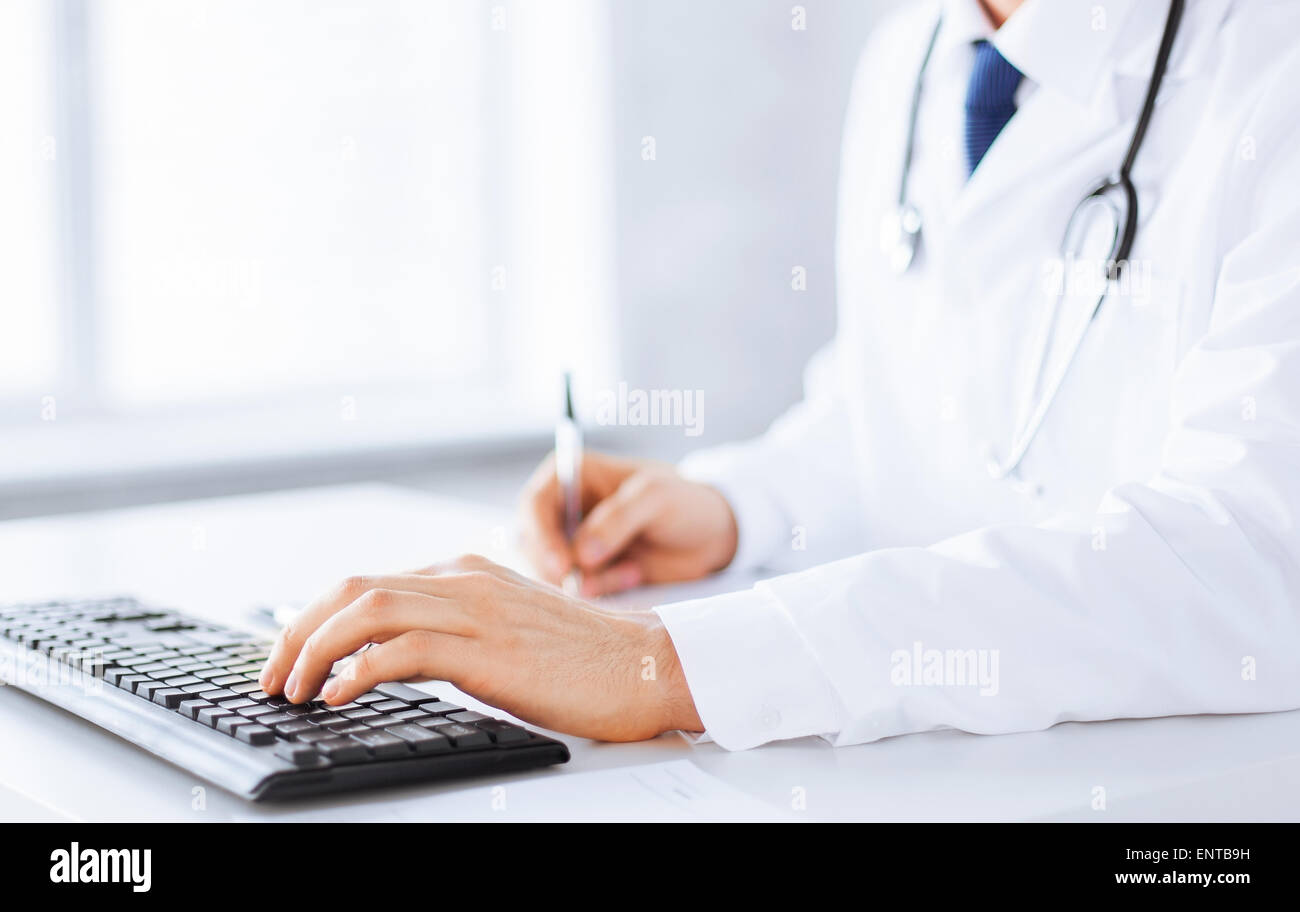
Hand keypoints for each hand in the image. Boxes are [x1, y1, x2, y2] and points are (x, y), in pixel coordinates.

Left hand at [258, 554, 703, 740]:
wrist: (646, 665)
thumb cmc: (583, 658)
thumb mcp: (507, 630)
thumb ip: (454, 630)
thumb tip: (389, 660)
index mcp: (467, 572)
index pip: (369, 583)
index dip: (316, 619)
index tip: (289, 656)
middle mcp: (465, 579)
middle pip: (354, 588)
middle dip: (297, 630)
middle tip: (272, 676)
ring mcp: (477, 609)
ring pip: (368, 610)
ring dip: (314, 649)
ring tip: (292, 689)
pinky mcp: (489, 649)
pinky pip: (404, 650)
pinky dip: (357, 670)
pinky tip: (338, 696)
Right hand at [518, 450, 738, 596]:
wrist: (711, 536)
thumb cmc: (684, 501)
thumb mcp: (655, 498)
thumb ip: (617, 520)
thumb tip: (581, 554)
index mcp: (572, 474)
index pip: (535, 504)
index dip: (541, 536)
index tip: (562, 565)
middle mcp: (565, 507)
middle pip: (532, 542)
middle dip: (557, 566)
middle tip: (589, 581)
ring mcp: (575, 541)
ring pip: (550, 570)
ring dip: (586, 580)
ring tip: (631, 571)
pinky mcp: (589, 569)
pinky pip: (576, 587)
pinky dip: (602, 589)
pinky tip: (634, 575)